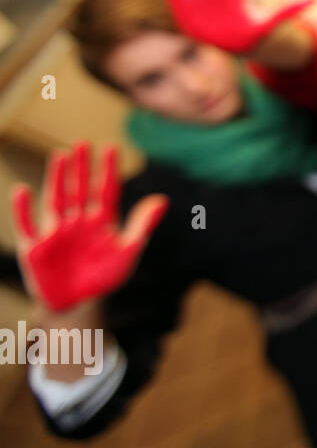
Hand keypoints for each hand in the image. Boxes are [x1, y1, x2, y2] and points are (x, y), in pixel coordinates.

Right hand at [10, 142, 167, 312]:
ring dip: (56, 178)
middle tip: (82, 143)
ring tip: (60, 155)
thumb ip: (142, 225)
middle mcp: (77, 220)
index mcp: (101, 220)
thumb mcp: (128, 251)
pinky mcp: (34, 246)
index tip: (111, 147)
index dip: (108, 169)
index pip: (105, 190)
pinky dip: (22, 209)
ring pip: (56, 199)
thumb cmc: (103, 277)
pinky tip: (23, 190)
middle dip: (81, 167)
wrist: (77, 304)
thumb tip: (162, 199)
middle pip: (80, 188)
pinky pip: (26, 225)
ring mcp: (55, 231)